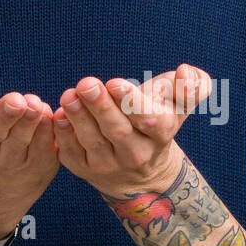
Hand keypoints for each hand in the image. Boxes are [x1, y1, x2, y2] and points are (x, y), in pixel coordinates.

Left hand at [52, 65, 210, 196]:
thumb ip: (189, 87)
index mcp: (161, 134)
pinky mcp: (84, 169)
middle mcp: (136, 153)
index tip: (116, 83)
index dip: (133, 103)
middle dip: (101, 107)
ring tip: (69, 95)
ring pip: (92, 141)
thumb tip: (186, 71)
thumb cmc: (156, 122)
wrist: (141, 174)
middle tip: (86, 83)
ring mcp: (109, 164)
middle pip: (118, 130)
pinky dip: (63, 134)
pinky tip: (56, 114)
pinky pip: (72, 152)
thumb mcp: (177, 106)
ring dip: (79, 117)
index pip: (150, 120)